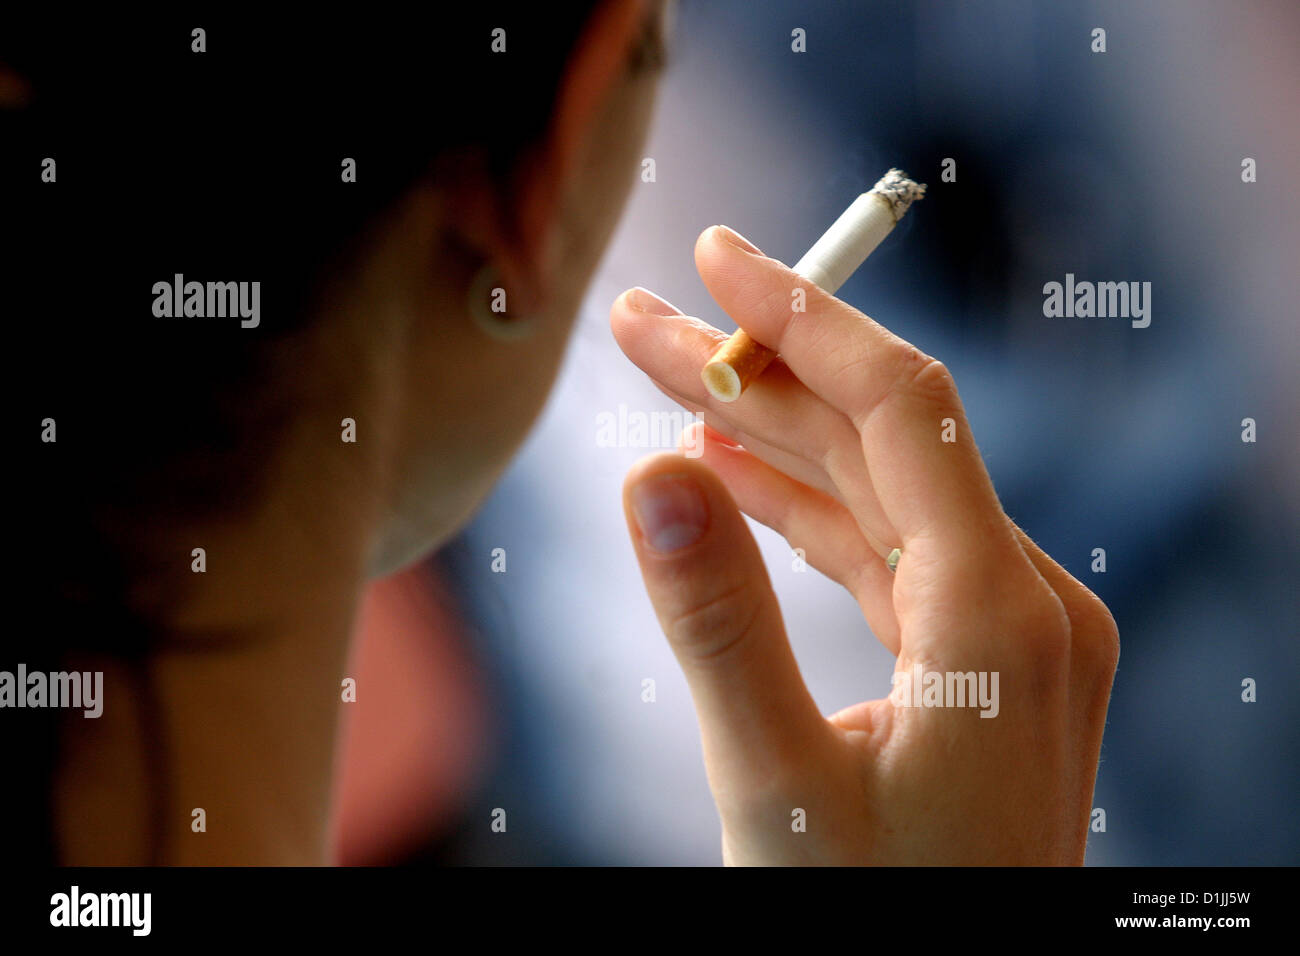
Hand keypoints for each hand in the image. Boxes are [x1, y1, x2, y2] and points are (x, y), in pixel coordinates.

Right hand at [611, 225, 1118, 864]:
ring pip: (880, 497)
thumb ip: (716, 627)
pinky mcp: (983, 661)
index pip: (902, 411)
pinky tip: (733, 471)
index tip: (715, 259)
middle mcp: (1026, 606)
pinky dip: (808, 513)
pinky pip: (887, 557)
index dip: (803, 319)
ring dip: (773, 440)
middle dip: (756, 375)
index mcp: (1000, 620)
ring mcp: (1012, 634)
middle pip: (881, 442)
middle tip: (644, 321)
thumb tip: (650, 477)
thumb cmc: (874, 918)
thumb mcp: (777, 787)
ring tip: (670, 382)